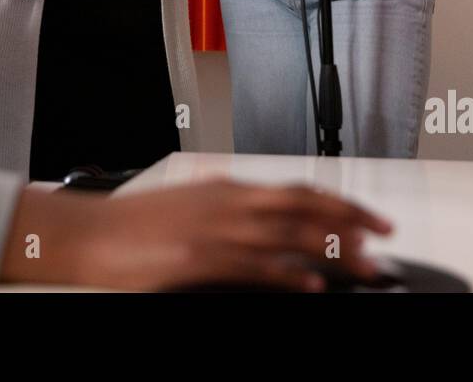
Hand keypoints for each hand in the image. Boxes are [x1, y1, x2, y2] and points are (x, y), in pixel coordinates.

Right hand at [0, 180, 393, 290]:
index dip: (340, 201)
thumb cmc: (131, 223)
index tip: (370, 216)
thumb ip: (224, 203)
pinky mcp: (199, 258)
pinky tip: (311, 284)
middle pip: (305, 205)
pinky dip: (287, 274)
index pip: (298, 188)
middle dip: (350, 220)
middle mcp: (228, 202)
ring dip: (332, 249)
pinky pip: (255, 265)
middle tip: (384, 237)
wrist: (88, 233)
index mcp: (227, 188)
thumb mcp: (187, 202)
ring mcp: (215, 230)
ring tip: (364, 264)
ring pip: (290, 234)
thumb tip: (253, 206)